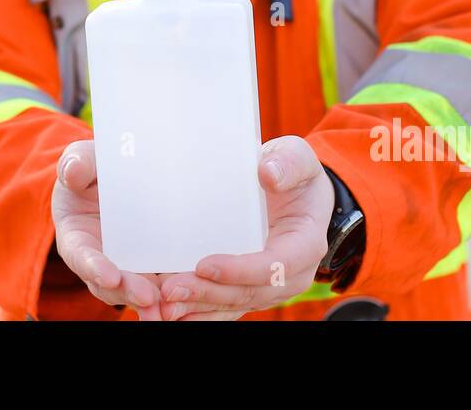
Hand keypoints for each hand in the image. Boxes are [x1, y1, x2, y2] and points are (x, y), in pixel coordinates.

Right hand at [51, 139, 164, 319]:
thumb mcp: (82, 160)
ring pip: (137, 290)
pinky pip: (162, 282)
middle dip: (128, 292)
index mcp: (76, 237)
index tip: (110, 276)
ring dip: (152, 301)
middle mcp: (99, 260)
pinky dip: (173, 292)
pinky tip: (191, 295)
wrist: (116, 176)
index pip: (81, 257)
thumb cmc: (93, 168)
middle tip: (148, 298)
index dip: (94, 268)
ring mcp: (127, 265)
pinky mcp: (152, 264)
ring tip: (168, 309)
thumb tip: (71, 172)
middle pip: (110, 283)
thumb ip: (77, 164)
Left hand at [157, 135, 333, 319]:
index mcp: (305, 244)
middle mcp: (291, 274)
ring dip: (199, 306)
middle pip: (250, 292)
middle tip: (172, 289)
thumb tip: (268, 174)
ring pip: (234, 303)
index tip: (204, 265)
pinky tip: (171, 312)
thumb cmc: (295, 174)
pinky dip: (199, 311)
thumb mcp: (297, 158)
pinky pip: (225, 306)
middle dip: (209, 293)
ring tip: (164, 304)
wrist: (297, 193)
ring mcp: (270, 285)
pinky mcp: (250, 288)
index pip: (276, 266)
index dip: (241, 270)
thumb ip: (288, 163)